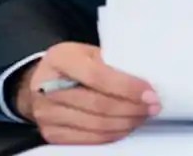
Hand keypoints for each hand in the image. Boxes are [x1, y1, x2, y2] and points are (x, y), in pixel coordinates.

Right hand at [16, 42, 159, 144]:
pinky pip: (89, 139)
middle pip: (98, 104)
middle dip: (132, 108)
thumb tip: (144, 82)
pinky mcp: (51, 133)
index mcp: (60, 59)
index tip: (151, 94)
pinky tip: (125, 125)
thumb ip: (110, 62)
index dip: (128, 87)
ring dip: (126, 123)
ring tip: (143, 116)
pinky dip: (112, 134)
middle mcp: (47, 88)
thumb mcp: (87, 52)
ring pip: (96, 125)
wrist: (40, 82)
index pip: (98, 77)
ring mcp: (47, 113)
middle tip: (153, 107)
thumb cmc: (71, 64)